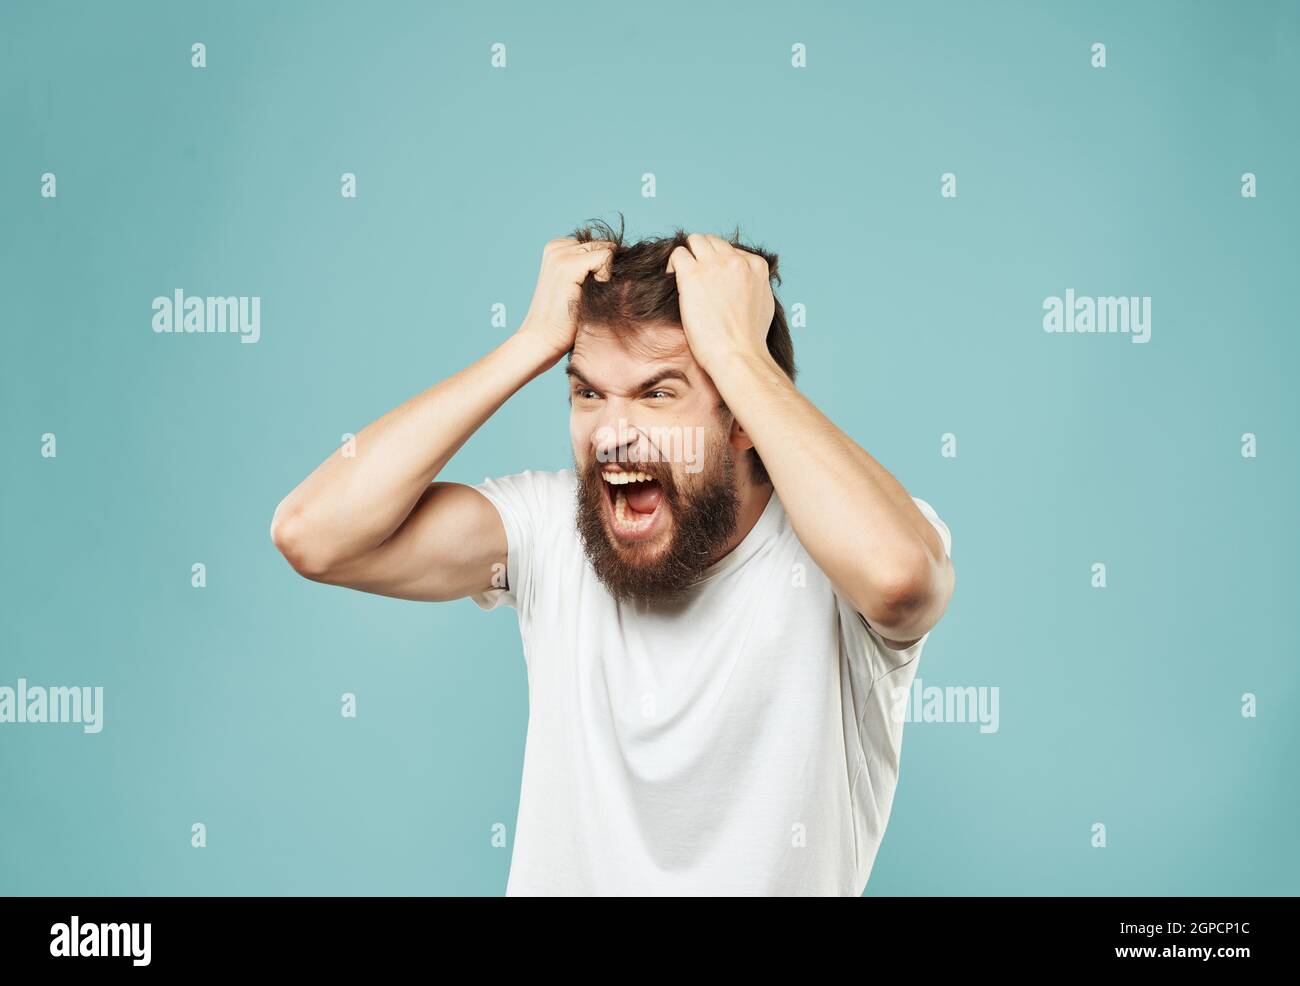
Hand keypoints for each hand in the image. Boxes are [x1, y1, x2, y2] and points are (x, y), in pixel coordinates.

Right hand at [517, 237, 613, 360]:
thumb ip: (592, 268)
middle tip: (590, 296)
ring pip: (607, 249)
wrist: (543, 340)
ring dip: (607, 274)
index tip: (591, 289)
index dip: (605, 268)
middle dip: (608, 269)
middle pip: (604, 245)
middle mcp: (557, 247)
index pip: (598, 244)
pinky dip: (606, 277)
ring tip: (587, 296)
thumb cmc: (564, 320)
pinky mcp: (567, 265)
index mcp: (557, 248)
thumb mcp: (578, 286)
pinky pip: (605, 257)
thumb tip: (626, 256)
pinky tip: (589, 295)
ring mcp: (561, 254)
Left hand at [666, 233, 775, 375]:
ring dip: (688, 255)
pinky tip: (674, 281)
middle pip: (712, 241)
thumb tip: (746, 281)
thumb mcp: (764, 303)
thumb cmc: (750, 339)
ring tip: (682, 276)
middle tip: (695, 275)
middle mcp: (735, 260)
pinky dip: (673, 264)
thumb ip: (754, 285)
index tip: (712, 279)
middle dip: (702, 254)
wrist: (737, 354)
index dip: (719, 263)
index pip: (731, 250)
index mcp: (755, 265)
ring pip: (694, 240)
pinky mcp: (693, 275)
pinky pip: (678, 254)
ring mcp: (713, 266)